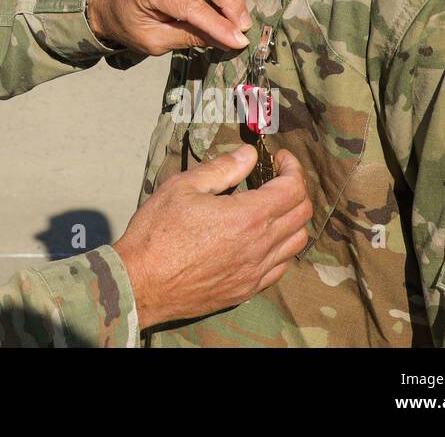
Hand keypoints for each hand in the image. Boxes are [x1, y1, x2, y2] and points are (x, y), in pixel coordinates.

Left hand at [87, 0, 250, 53]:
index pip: (189, 4)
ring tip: (237, 15)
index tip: (239, 40)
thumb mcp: (152, 40)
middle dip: (230, 0)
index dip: (217, 23)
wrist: (108, 0)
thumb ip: (188, 37)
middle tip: (243, 26)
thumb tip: (228, 40)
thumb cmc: (128, 23)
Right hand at [111, 145, 311, 328]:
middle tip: (276, 177)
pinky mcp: (247, 290)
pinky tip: (259, 238)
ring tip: (270, 206)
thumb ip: (222, 168)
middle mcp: (260, 246)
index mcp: (248, 217)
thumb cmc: (157, 232)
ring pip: (296, 243)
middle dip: (295, 189)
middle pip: (302, 214)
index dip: (292, 168)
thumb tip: (249, 154)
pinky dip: (280, 247)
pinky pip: (280, 267)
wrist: (142, 283)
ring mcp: (256, 272)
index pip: (293, 189)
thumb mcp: (183, 187)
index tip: (279, 158)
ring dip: (291, 219)